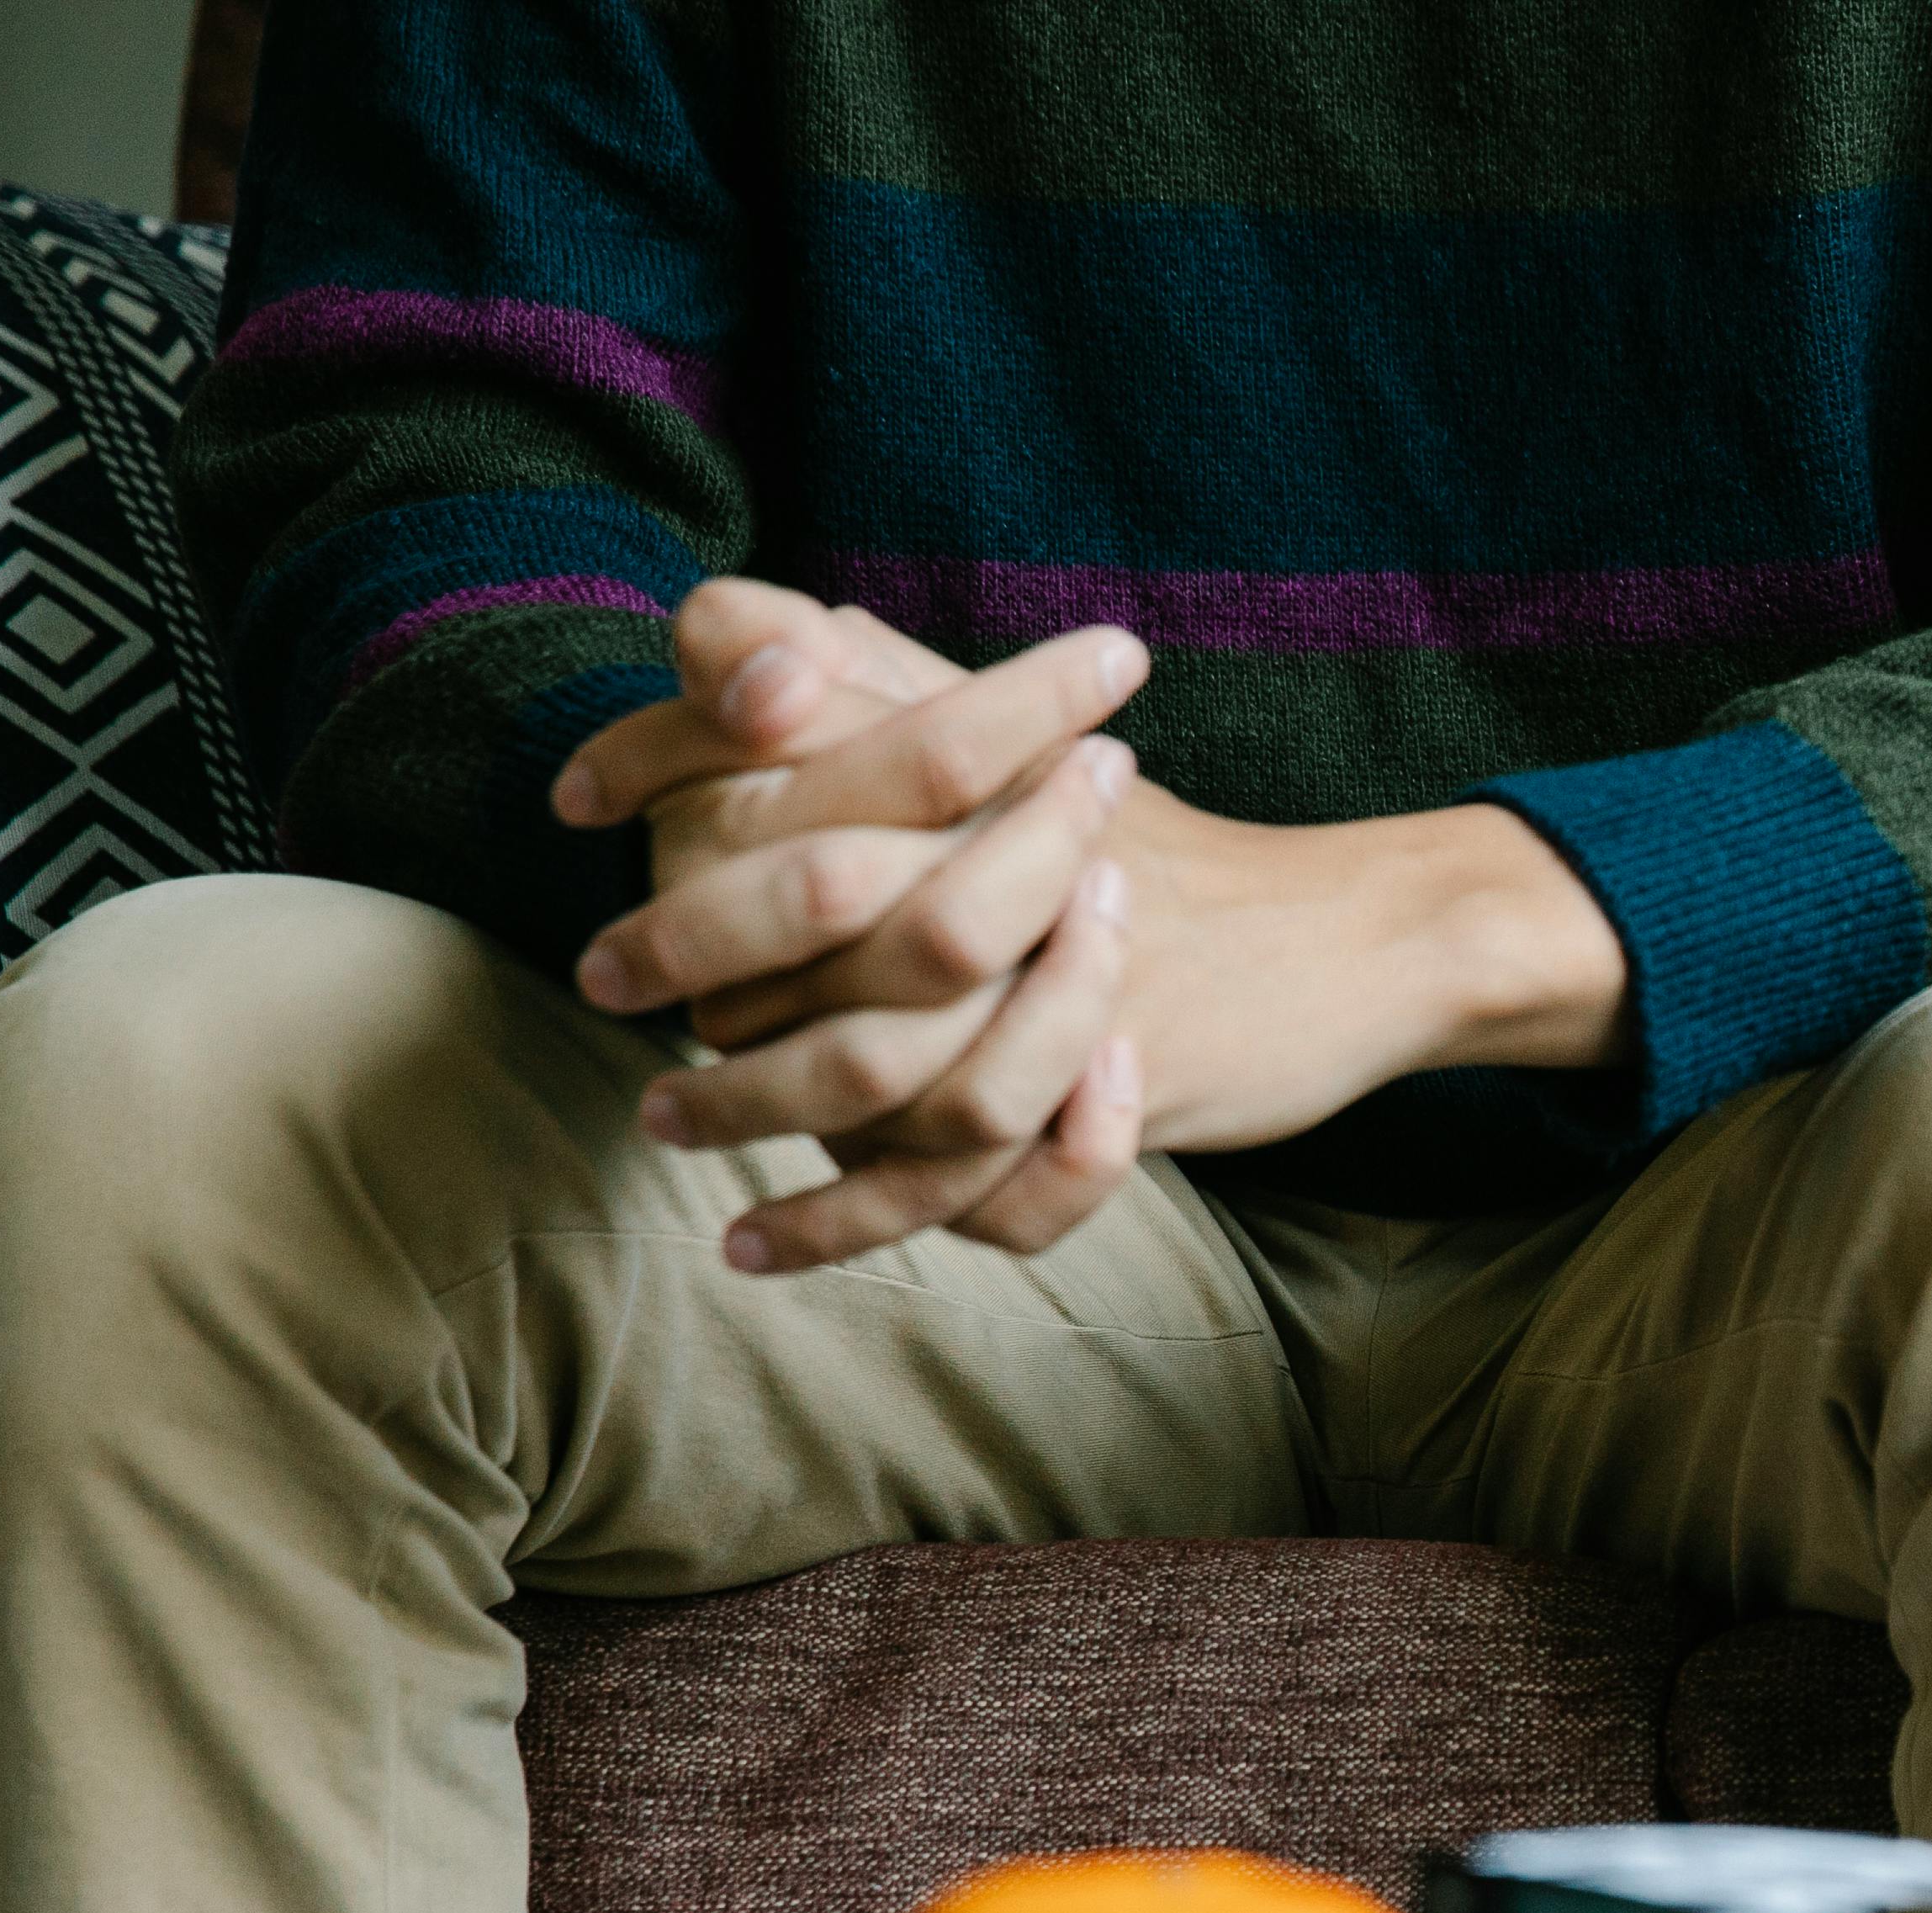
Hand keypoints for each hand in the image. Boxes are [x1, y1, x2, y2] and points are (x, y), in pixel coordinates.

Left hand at [554, 580, 1638, 1269]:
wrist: (1353, 931)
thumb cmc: (1165, 847)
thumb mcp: (1027, 732)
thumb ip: (878, 678)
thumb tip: (729, 651)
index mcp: (988, 764)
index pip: (796, 758)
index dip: (667, 777)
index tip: (578, 806)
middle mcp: (1017, 863)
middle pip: (809, 914)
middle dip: (689, 964)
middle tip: (612, 998)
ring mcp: (1066, 984)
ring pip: (877, 1070)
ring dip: (757, 1114)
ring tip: (675, 1135)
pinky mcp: (1113, 1087)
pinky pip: (961, 1181)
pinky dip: (854, 1222)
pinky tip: (762, 1242)